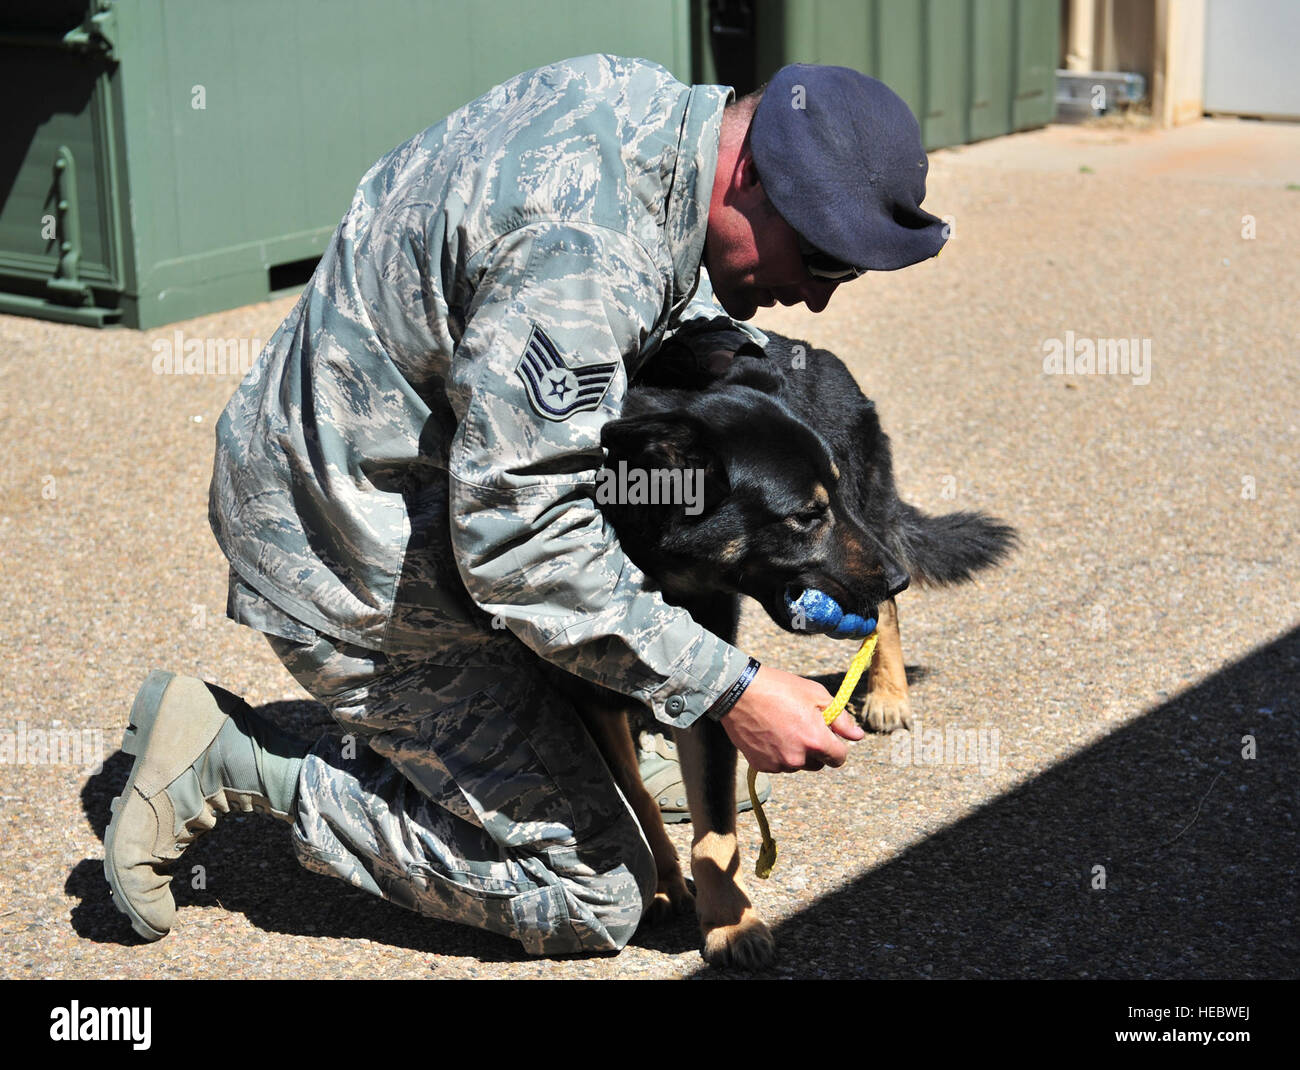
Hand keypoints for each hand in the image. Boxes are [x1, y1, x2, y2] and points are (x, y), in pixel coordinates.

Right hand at [720, 665, 864, 772]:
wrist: (738, 691)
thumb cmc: (780, 688)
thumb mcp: (816, 695)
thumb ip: (840, 719)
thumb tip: (858, 736)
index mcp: (816, 741)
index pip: (839, 758)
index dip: (836, 746)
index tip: (828, 735)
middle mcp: (798, 758)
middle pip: (817, 764)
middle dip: (814, 749)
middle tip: (801, 725)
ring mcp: (778, 764)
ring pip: (796, 764)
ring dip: (794, 752)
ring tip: (781, 726)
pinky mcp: (761, 765)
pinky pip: (777, 764)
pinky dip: (776, 753)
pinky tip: (768, 733)